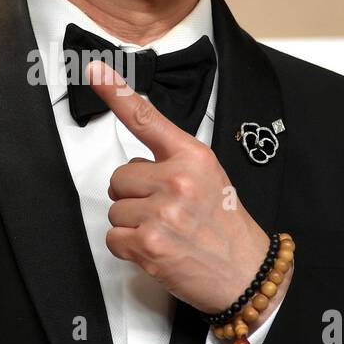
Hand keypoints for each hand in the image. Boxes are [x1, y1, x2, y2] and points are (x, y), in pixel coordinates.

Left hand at [86, 58, 291, 316]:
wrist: (247, 273)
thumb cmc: (226, 226)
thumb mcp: (209, 177)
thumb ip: (173, 162)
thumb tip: (134, 166)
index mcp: (193, 157)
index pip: (147, 120)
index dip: (117, 93)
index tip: (96, 70)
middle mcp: (177, 181)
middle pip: (119, 177)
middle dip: (134, 196)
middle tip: (165, 211)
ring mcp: (162, 213)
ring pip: (115, 210)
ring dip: (133, 224)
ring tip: (166, 232)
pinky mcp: (149, 244)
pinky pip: (114, 238)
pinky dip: (129, 247)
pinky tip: (157, 249)